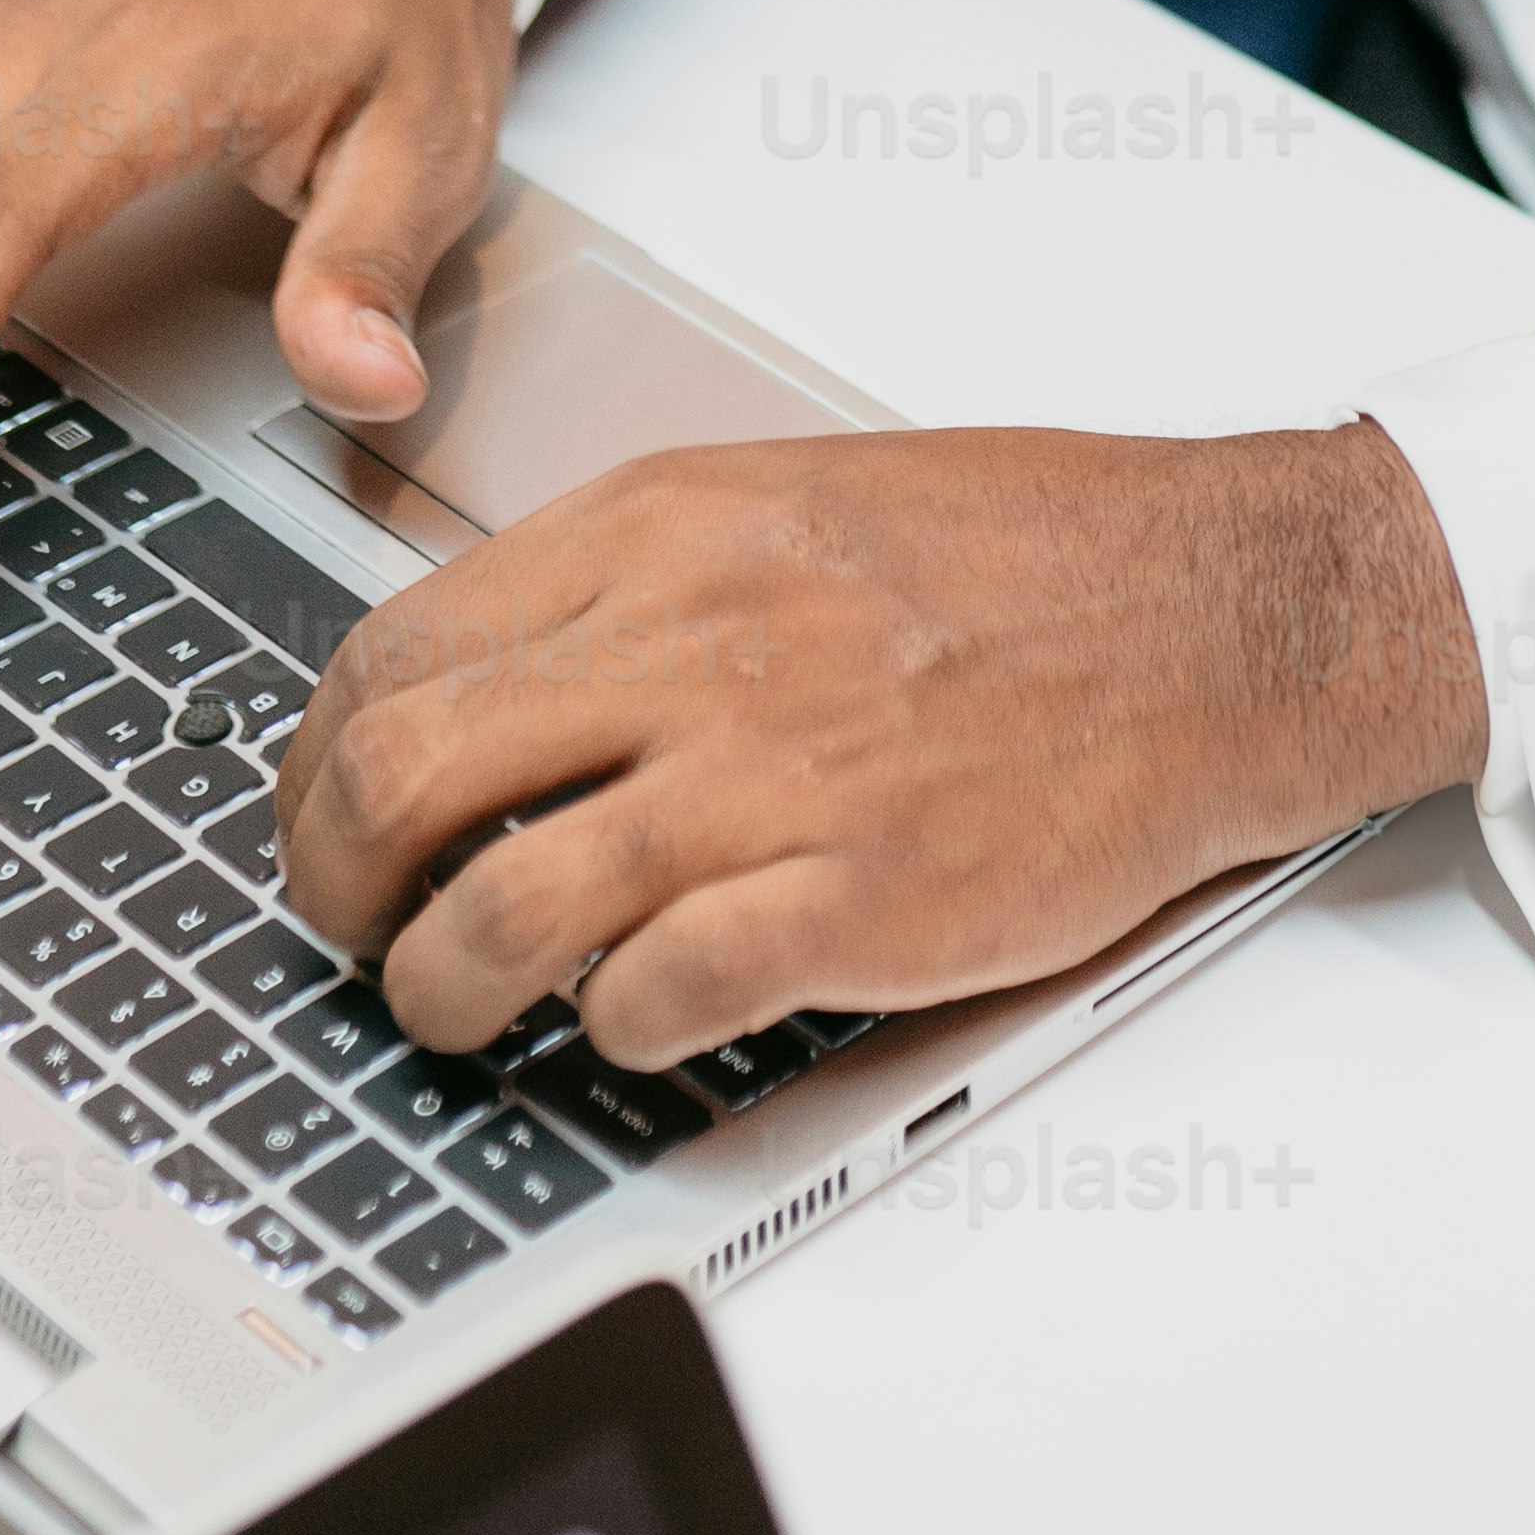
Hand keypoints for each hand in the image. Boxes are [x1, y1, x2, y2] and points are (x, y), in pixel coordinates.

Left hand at [270, 417, 1486, 1069]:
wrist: (1220, 616)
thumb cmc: (1033, 558)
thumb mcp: (789, 499)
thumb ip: (634, 581)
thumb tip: (488, 684)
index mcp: (663, 529)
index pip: (389, 651)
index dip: (315, 766)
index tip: (322, 818)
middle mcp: (691, 640)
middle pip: (395, 780)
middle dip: (329, 889)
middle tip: (351, 933)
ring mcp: (769, 776)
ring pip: (494, 912)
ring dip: (438, 992)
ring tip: (456, 1009)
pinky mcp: (851, 902)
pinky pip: (651, 1001)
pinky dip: (610, 1034)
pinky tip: (632, 1020)